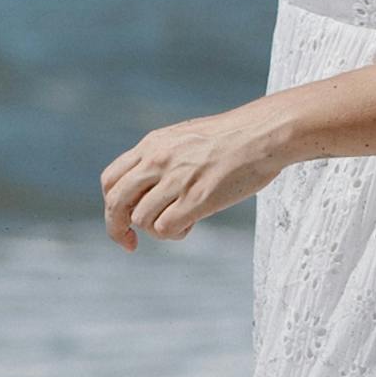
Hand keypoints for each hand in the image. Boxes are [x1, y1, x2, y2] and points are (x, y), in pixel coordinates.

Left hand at [100, 102, 294, 246]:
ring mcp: (176, 179)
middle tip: (130, 243)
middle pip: (115, 202)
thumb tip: (150, 189)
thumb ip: (163, 159)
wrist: (265, 133)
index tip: (125, 219)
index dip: (111, 204)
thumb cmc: (234, 138)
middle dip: (117, 228)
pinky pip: (164, 228)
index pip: (110, 180)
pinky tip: (190, 226)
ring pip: (140, 219)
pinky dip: (173, 234)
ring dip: (155, 230)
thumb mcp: (186, 137)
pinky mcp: (196, 199)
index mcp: (152, 144)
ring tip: (181, 222)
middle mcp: (157, 160)